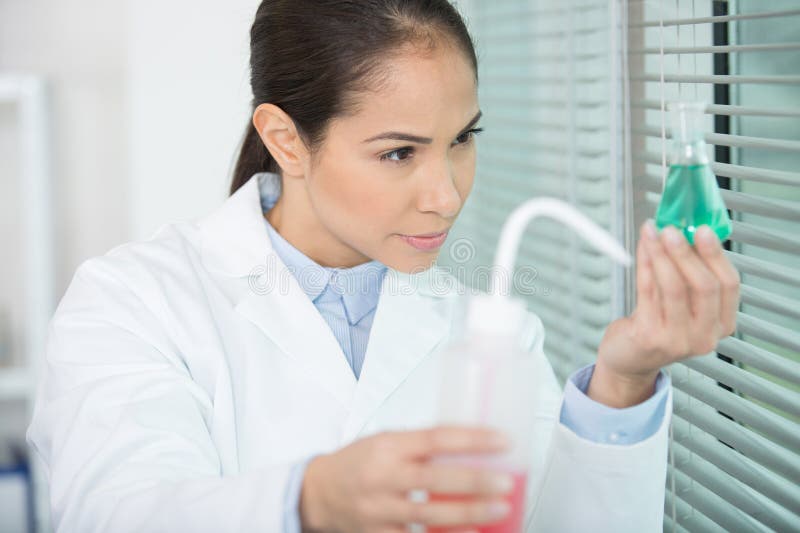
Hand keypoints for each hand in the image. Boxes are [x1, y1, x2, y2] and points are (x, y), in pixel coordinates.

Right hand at [299, 426, 514, 532]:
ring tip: (499, 509)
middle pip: (434, 479)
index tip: (501, 441)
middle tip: (506, 481)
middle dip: (474, 481)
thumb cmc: (357, 462)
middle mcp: (382, 477)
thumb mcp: (385, 441)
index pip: (435, 438)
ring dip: (467, 514)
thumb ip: (421, 445)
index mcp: (388, 446)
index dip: (472, 440)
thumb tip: (472, 445)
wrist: (316, 493)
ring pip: (428, 515)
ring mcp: (379, 510)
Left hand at [591, 220, 740, 406]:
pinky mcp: (650, 337)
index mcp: (721, 324)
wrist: (629, 359)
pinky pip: (648, 292)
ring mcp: (677, 340)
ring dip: (662, 254)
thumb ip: (689, 273)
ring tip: (653, 233)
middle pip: (704, 286)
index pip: (729, 285)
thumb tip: (686, 231)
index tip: (704, 230)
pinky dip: (646, 265)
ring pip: (674, 288)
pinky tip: (643, 248)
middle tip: (672, 229)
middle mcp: (704, 336)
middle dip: (687, 252)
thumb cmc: (657, 325)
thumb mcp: (683, 303)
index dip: (716, 255)